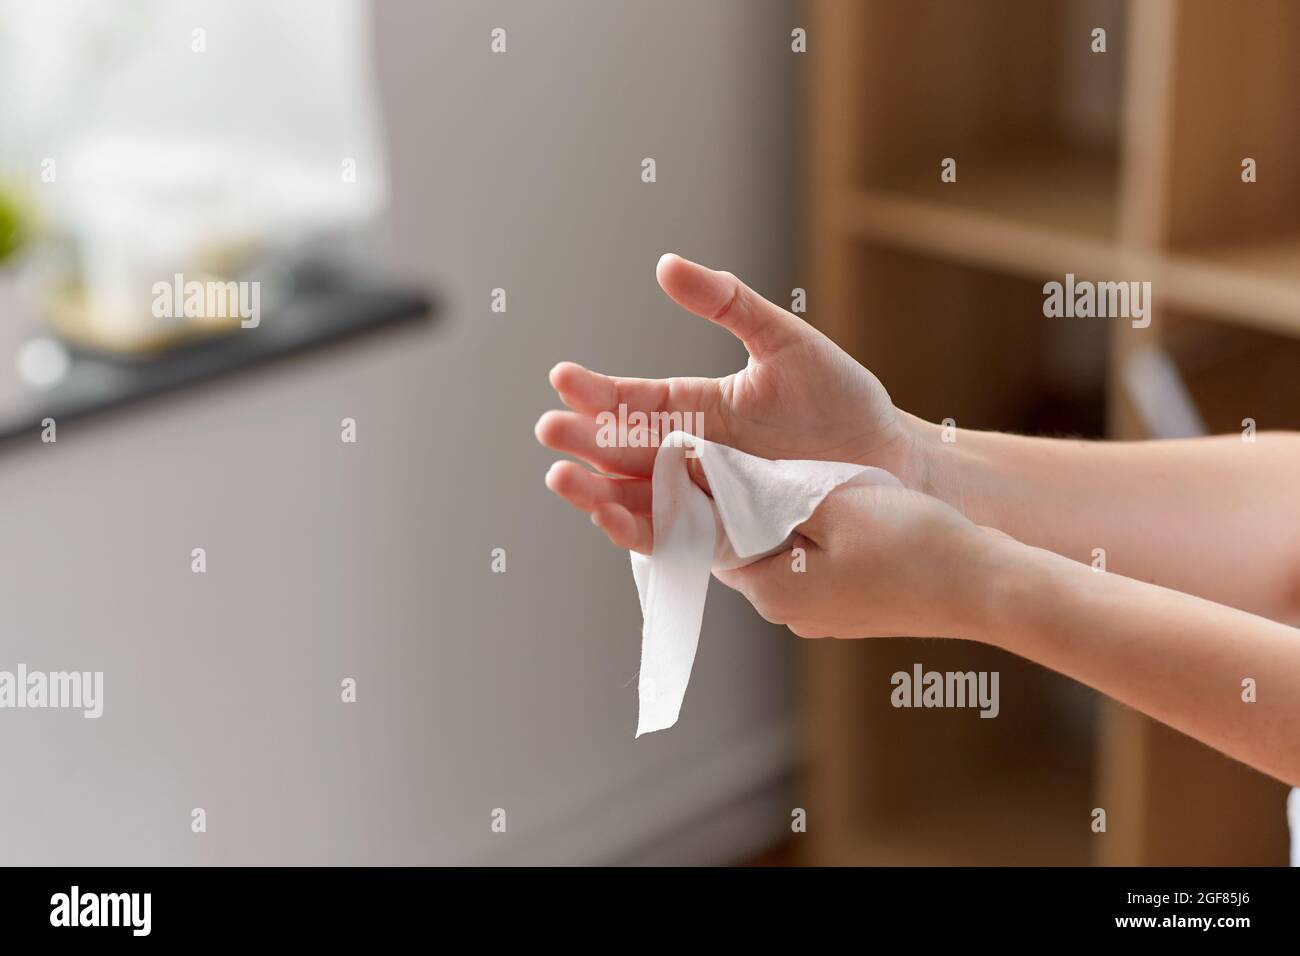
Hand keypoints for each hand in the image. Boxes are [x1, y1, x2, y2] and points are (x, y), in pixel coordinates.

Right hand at [537, 253, 933, 551]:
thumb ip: (730, 303)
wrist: (891, 465)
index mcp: (695, 409)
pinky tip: (613, 523)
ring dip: (598, 493)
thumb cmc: (842, 402)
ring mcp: (704, 500)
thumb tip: (665, 265)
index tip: (562, 377)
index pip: (632, 401)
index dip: (596, 392)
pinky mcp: (726, 538)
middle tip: (549, 431)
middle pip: (621, 453)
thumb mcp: (785, 342)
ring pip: (636, 501)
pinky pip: (676, 538)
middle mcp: (689, 458)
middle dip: (583, 443)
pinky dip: (643, 532)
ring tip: (565, 481)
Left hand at [715, 483, 1006, 640]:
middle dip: (755, 505)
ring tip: (818, 481)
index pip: (714, 541)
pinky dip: (823, 534)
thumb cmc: (910, 545)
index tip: (725, 460)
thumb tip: (721, 483)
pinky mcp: (854, 608)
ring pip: (787, 553)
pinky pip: (820, 565)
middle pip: (749, 547)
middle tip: (773, 461)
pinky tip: (849, 506)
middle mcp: (789, 614)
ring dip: (794, 517)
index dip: (715, 498)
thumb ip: (771, 495)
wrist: (986, 587)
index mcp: (770, 594)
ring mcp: (824, 615)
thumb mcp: (832, 503)